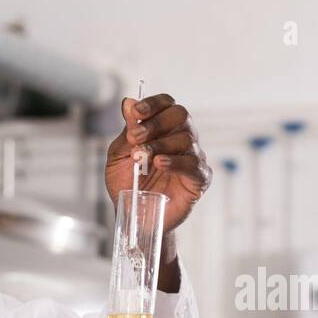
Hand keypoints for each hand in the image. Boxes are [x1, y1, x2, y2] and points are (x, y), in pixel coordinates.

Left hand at [105, 93, 210, 236]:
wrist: (133, 215)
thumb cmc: (128, 184)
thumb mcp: (118, 157)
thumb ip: (126, 132)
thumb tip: (128, 102)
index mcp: (163, 128)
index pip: (166, 104)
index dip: (153, 103)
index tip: (136, 111)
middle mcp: (180, 137)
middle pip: (180, 115)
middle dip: (156, 123)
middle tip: (135, 137)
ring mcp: (192, 156)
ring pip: (186, 138)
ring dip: (160, 144)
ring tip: (142, 156)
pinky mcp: (199, 178)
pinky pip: (193, 164)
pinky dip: (175, 162)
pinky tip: (160, 164)